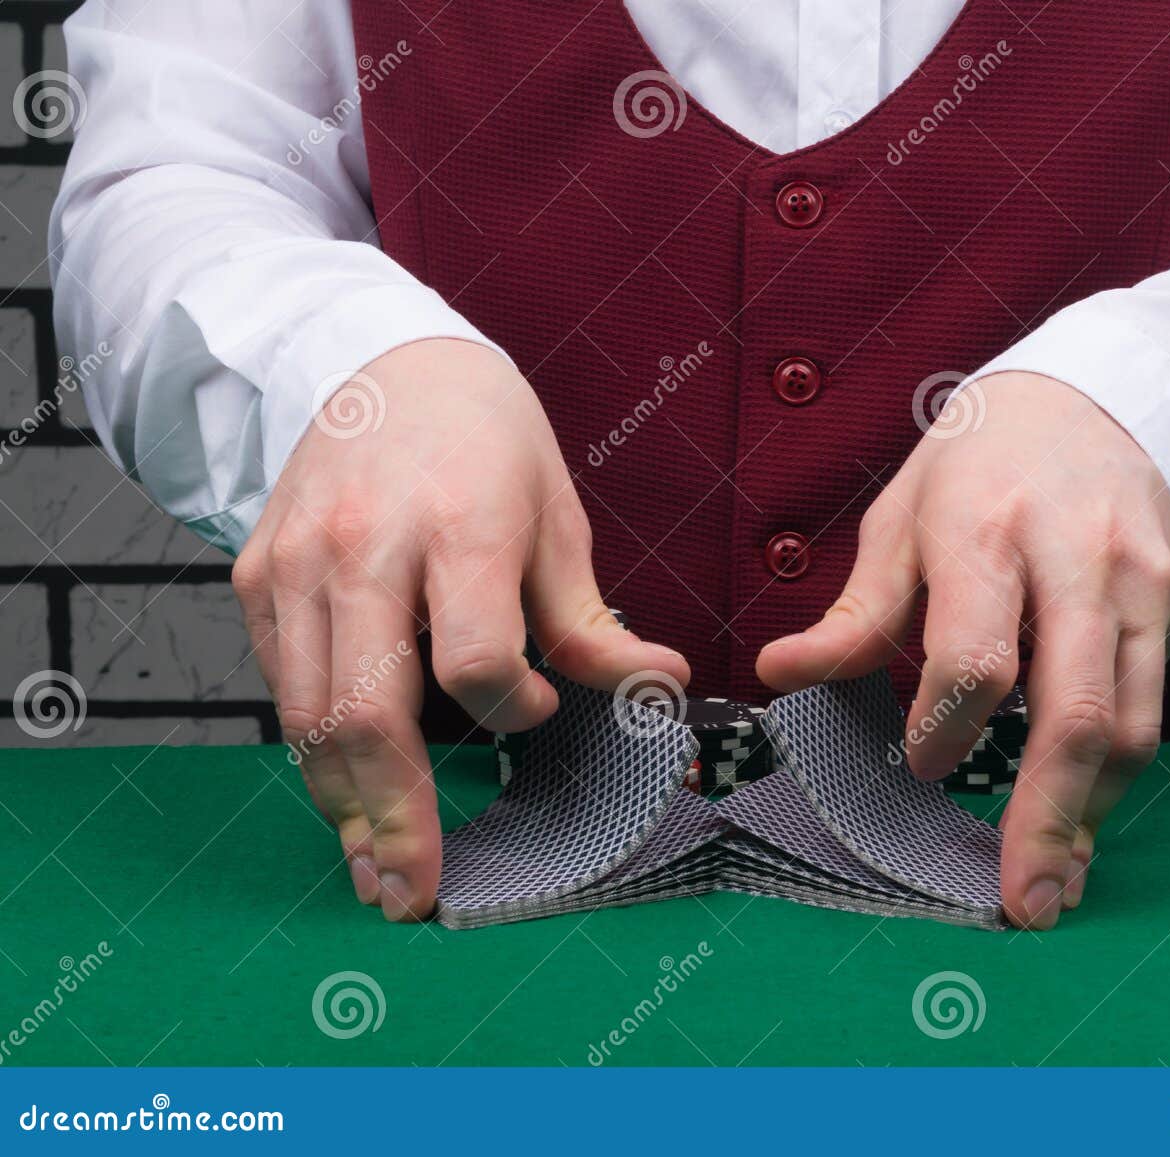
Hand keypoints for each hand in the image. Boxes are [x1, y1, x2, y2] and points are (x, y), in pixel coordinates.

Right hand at [232, 339, 687, 919]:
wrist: (386, 358)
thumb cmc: (489, 442)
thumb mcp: (557, 518)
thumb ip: (591, 622)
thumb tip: (660, 690)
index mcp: (458, 527)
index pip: (474, 660)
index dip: (510, 708)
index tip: (533, 709)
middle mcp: (363, 547)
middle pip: (366, 712)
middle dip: (392, 819)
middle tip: (410, 896)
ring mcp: (296, 562)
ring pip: (305, 716)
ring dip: (341, 805)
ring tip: (372, 868)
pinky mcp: (254, 573)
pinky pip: (277, 682)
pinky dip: (311, 746)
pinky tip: (346, 787)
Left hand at [757, 370, 1169, 928]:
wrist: (1095, 395)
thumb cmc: (978, 462)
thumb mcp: (900, 516)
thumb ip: (855, 611)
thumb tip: (776, 676)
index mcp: (989, 531)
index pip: (976, 656)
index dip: (945, 728)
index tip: (921, 766)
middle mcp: (1079, 559)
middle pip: (1074, 711)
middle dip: (1047, 818)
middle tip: (1024, 903)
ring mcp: (1141, 584)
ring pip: (1130, 724)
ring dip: (1091, 813)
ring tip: (1055, 877)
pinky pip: (1150, 704)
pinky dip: (1114, 770)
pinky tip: (1078, 808)